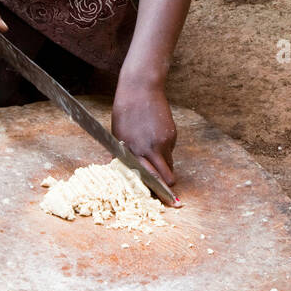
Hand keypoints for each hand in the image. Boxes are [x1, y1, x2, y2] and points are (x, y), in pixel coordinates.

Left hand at [112, 77, 180, 202]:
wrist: (141, 89)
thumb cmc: (125, 111)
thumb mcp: (118, 135)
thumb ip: (124, 155)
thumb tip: (125, 171)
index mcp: (135, 149)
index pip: (149, 177)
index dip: (156, 191)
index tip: (163, 201)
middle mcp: (152, 148)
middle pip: (167, 176)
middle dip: (167, 185)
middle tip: (165, 189)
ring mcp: (165, 141)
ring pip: (169, 164)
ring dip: (164, 166)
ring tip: (152, 154)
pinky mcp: (173, 134)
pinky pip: (170, 150)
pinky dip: (164, 150)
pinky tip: (155, 136)